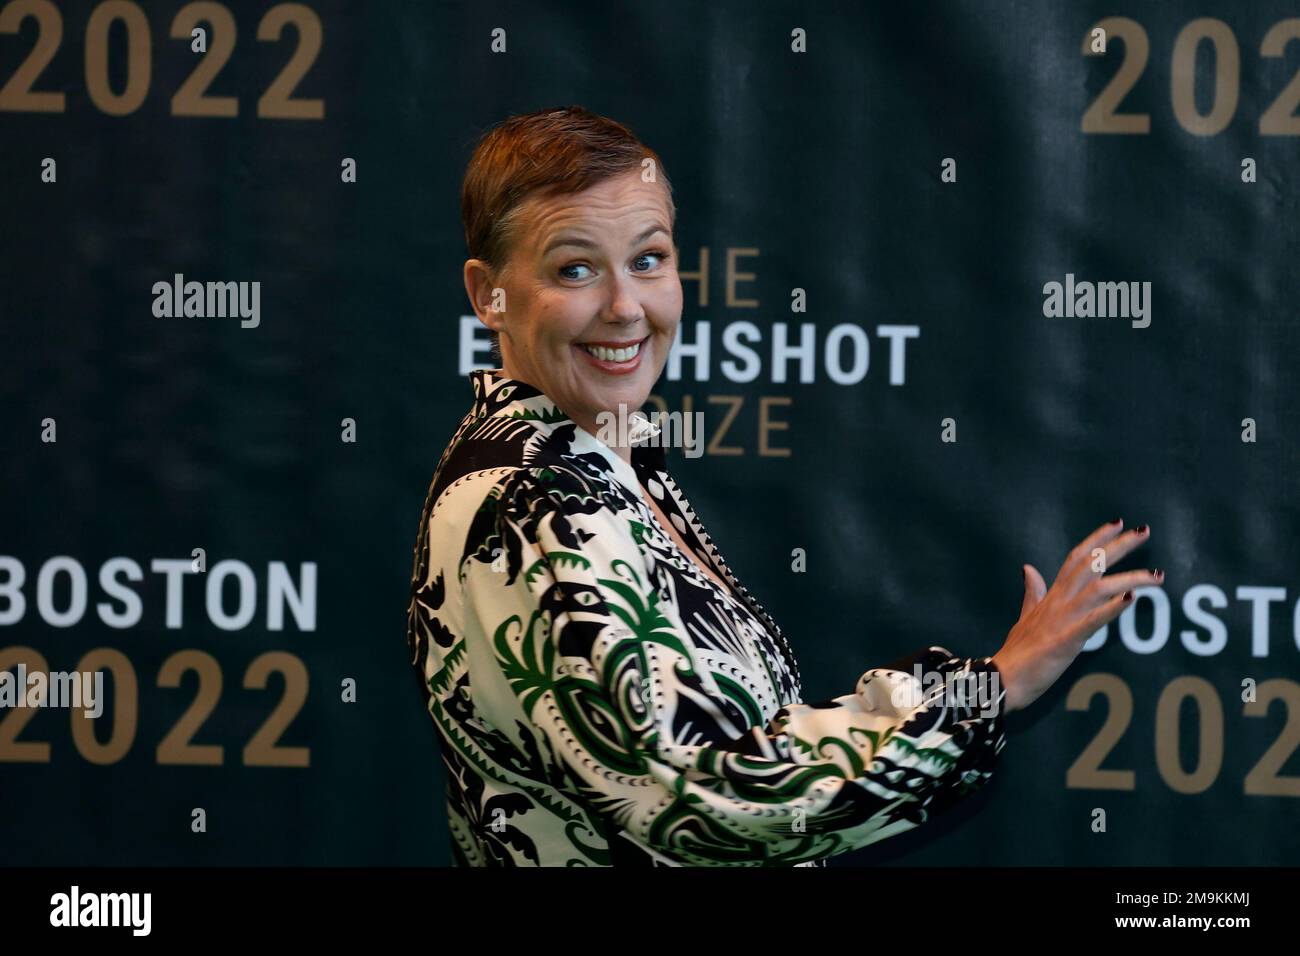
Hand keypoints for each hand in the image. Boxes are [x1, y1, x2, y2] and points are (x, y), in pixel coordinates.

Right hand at [992, 519, 1161, 713]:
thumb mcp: (1025, 616)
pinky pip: (1093, 620)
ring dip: (1130, 579)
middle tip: (1143, 531)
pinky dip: (1113, 608)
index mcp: (1051, 595)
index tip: (1117, 524)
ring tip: (1156, 575)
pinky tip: (1132, 599)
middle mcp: (1059, 601)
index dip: (1096, 538)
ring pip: (1099, 588)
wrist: (1004, 678)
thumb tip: (1029, 568)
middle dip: (1119, 546)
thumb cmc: (1016, 651)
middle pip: (1091, 564)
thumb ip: (1032, 593)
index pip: (1076, 558)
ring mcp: (1063, 618)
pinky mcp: (1066, 639)